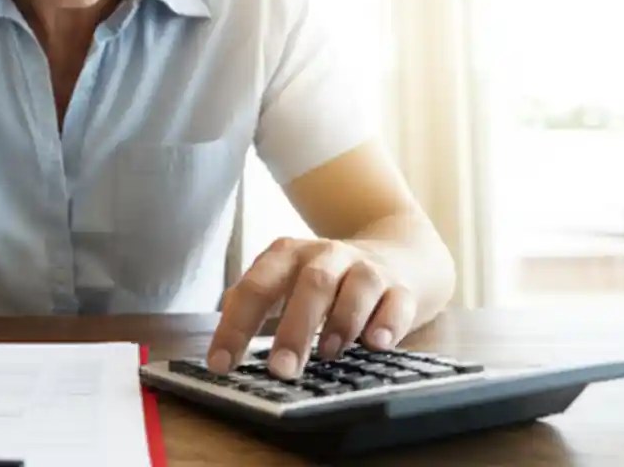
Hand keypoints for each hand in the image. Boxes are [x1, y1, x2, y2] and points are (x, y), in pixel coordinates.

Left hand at [206, 237, 416, 379]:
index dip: (236, 326)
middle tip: (281, 370)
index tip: (220, 364)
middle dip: (293, 329)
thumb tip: (223, 345)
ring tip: (328, 354)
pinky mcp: (402, 288)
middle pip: (310, 285)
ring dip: (341, 322)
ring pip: (357, 287)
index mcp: (287, 255)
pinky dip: (388, 323)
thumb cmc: (326, 281)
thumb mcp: (284, 280)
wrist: (399, 253)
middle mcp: (327, 256)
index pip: (255, 287)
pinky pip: (398, 302)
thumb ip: (251, 303)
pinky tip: (377, 343)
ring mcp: (367, 269)